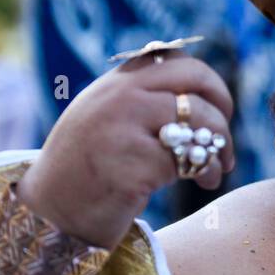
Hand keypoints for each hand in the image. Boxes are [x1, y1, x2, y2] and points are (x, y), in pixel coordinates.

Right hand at [16, 51, 235, 249]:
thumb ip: (143, 97)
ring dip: (219, 146)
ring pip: (199, 121)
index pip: (177, 60)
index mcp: (115, 82)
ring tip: (217, 167)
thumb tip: (204, 93)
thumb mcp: (106, 117)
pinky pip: (187, 162)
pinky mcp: (131, 166)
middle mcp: (118, 97)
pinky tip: (203, 182)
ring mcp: (122, 129)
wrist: (50, 214)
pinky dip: (205, 172)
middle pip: (196, 82)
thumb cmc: (86, 168)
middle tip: (224, 137)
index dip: (208, 82)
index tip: (218, 106)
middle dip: (223, 109)